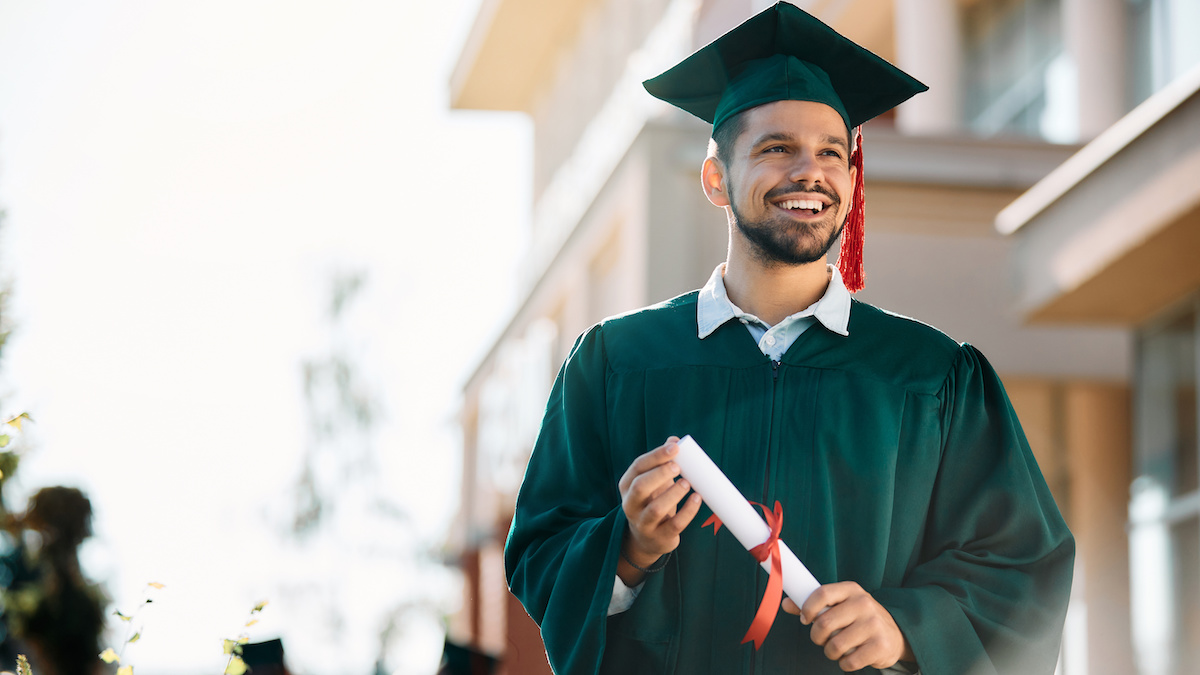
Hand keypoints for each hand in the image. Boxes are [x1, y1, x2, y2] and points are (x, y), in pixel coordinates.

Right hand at [616, 437, 701, 584]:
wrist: (647, 539)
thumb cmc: (653, 501)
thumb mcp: (653, 482)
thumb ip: (662, 461)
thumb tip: (675, 439)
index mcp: (627, 486)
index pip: (638, 466)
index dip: (656, 455)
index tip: (675, 446)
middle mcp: (630, 504)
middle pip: (640, 487)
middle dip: (659, 474)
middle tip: (678, 466)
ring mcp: (643, 523)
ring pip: (656, 508)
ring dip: (673, 494)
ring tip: (687, 484)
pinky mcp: (659, 537)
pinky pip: (674, 525)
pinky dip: (688, 511)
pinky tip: (697, 499)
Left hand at [782, 581, 913, 670]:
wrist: (895, 635)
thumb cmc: (859, 619)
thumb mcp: (841, 605)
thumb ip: (814, 604)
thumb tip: (786, 604)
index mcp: (852, 590)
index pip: (822, 593)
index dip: (807, 608)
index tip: (805, 619)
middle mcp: (864, 604)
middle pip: (824, 623)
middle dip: (817, 636)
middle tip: (821, 639)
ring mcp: (873, 625)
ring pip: (835, 645)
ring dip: (830, 652)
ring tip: (836, 648)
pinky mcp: (880, 646)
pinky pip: (849, 661)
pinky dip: (844, 663)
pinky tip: (849, 657)